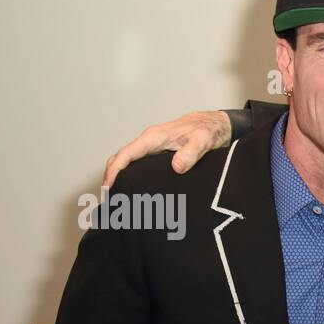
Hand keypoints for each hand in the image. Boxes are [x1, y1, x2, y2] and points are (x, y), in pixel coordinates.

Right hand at [103, 110, 231, 186]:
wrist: (215, 123)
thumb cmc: (208, 129)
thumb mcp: (203, 140)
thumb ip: (190, 153)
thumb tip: (176, 168)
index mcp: (154, 137)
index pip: (126, 154)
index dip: (114, 172)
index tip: (108, 188)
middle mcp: (149, 141)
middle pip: (120, 158)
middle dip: (110, 177)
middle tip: (108, 200)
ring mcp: (153, 147)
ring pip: (127, 161)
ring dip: (118, 177)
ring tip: (116, 198)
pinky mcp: (158, 153)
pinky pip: (138, 164)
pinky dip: (130, 175)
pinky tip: (133, 189)